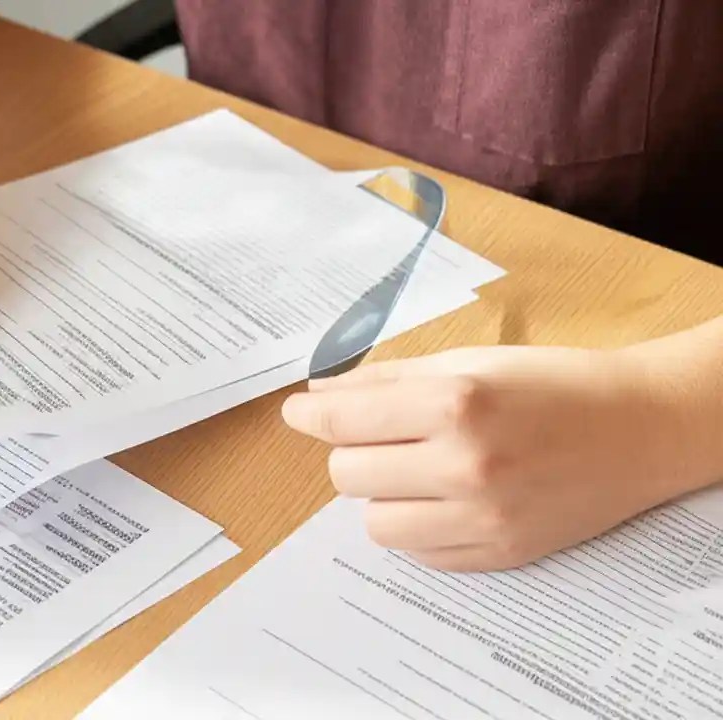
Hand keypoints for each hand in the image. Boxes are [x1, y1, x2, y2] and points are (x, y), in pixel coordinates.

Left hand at [281, 345, 713, 571]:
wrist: (637, 430)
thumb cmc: (550, 385)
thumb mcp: (468, 362)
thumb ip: (386, 382)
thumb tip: (318, 395)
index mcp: (454, 404)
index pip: (343, 421)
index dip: (309, 416)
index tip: (298, 413)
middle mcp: (465, 464)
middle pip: (347, 476)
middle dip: (352, 454)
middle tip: (383, 439)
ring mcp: (483, 517)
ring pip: (376, 524)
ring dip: (383, 497)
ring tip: (417, 473)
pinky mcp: (499, 553)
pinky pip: (419, 554)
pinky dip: (420, 528)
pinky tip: (448, 499)